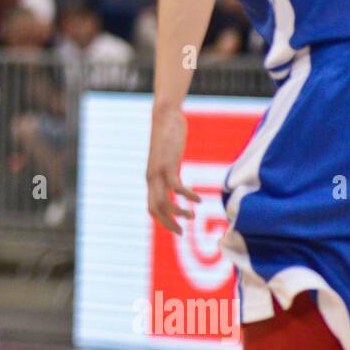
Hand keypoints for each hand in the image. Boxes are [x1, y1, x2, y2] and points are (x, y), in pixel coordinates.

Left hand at [146, 106, 199, 234]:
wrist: (164, 116)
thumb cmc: (168, 136)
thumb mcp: (170, 159)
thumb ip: (171, 172)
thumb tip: (177, 183)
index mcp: (152, 178)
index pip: (151, 207)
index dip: (162, 221)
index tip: (176, 230)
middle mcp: (152, 178)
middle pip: (154, 209)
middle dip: (167, 224)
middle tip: (181, 233)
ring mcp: (158, 171)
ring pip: (163, 201)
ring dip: (178, 213)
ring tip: (192, 216)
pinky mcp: (168, 164)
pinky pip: (176, 187)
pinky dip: (187, 196)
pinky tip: (198, 200)